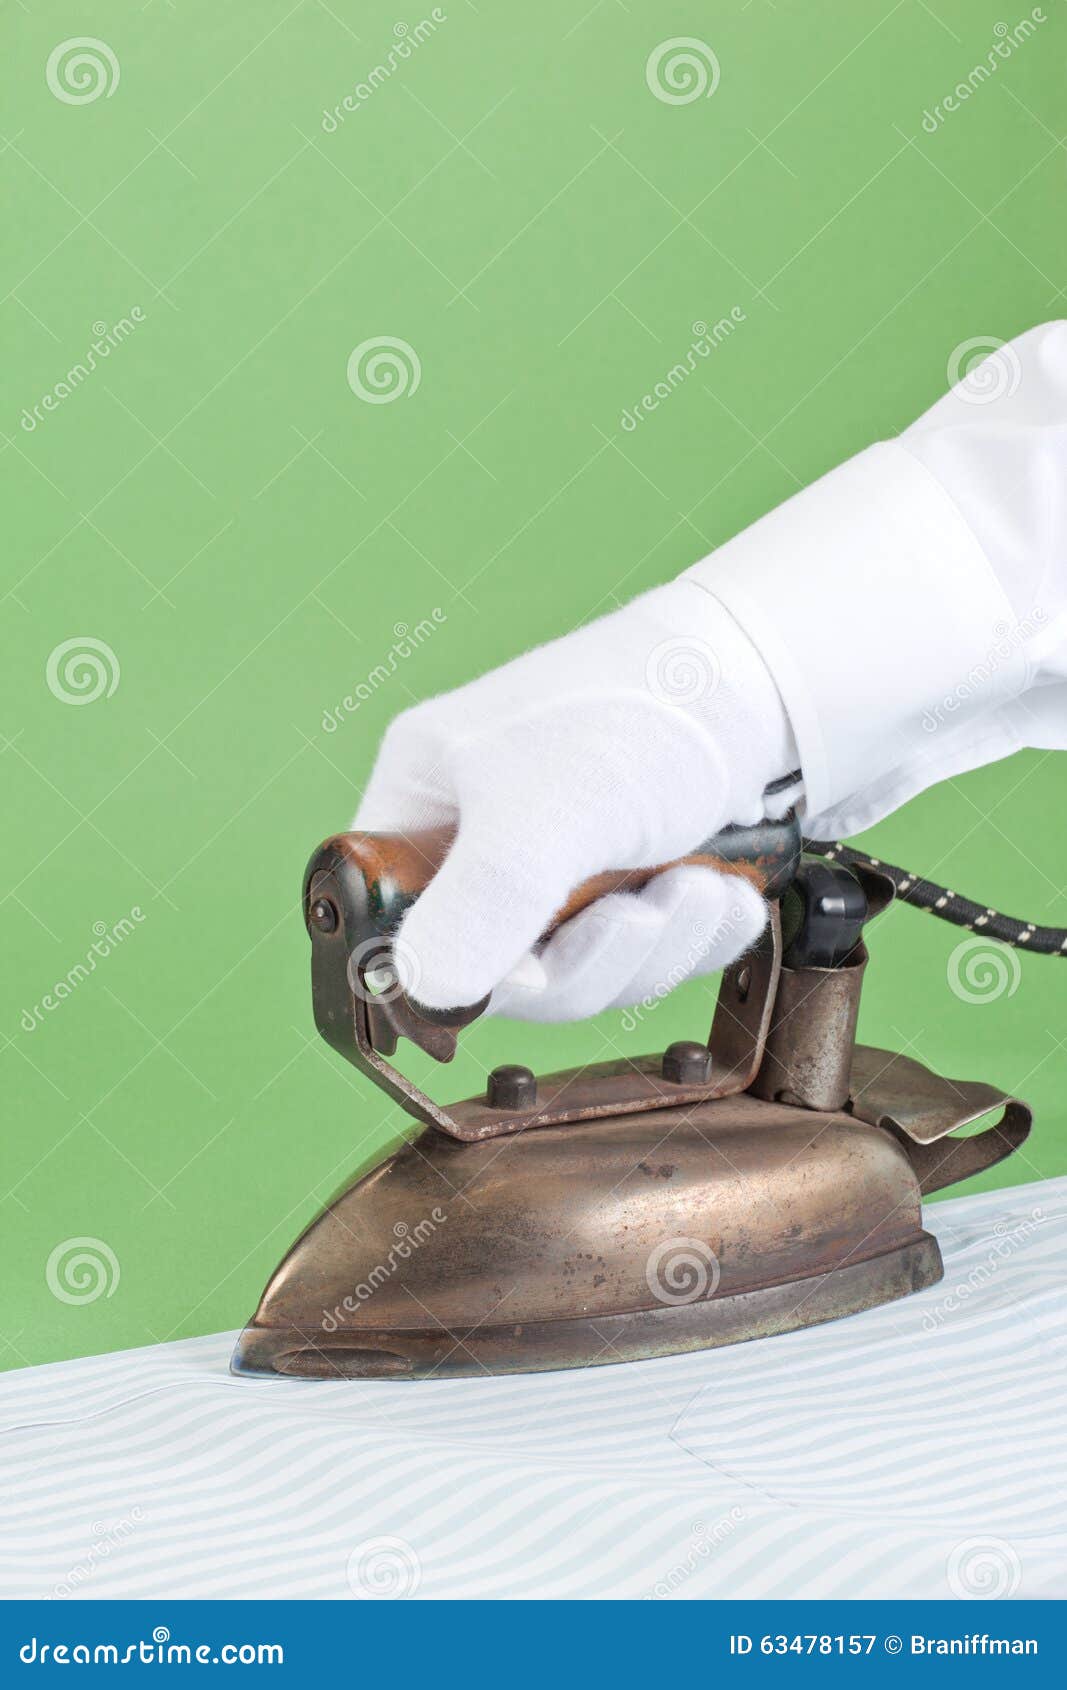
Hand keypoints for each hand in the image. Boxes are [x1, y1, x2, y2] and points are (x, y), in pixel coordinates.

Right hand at [353, 579, 798, 1019]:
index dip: (460, 968)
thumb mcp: (546, 805)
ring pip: (585, 971)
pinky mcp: (627, 884)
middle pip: (505, 969)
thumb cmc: (639, 707)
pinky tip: (721, 894)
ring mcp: (557, 867)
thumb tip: (427, 990)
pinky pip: (645, 958)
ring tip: (697, 887)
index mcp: (425, 802)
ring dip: (656, 946)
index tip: (533, 970)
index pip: (400, 927)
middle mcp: (480, 838)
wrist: (761, 677)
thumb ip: (482, 902)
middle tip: (641, 916)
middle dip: (592, 957)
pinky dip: (691, 937)